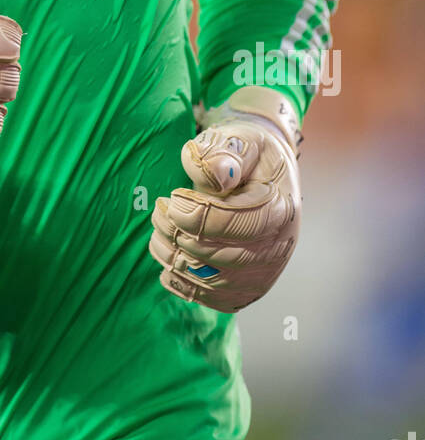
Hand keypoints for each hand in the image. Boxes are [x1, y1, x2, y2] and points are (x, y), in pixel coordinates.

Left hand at [149, 87, 301, 312]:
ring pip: (212, 281)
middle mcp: (279, 248)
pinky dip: (183, 282)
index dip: (198, 214)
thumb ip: (224, 152)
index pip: (238, 223)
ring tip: (159, 229)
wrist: (262, 173)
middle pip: (222, 257)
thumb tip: (217, 174)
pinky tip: (168, 257)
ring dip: (176, 257)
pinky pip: (211, 300)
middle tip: (159, 211)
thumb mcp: (239, 139)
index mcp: (281, 209)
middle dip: (180, 235)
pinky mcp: (246, 289)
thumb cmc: (246, 154)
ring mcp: (264, 273)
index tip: (172, 197)